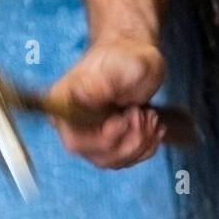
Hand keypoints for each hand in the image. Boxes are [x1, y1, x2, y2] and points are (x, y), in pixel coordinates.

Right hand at [49, 39, 166, 168]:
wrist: (136, 58)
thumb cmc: (126, 57)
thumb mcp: (118, 66)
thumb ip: (100, 83)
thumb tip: (80, 98)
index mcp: (64, 107)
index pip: (77, 143)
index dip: (105, 138)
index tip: (126, 116)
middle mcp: (73, 127)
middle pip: (99, 157)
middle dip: (129, 140)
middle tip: (142, 113)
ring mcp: (92, 137)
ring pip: (116, 161)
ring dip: (141, 142)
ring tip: (150, 115)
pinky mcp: (110, 143)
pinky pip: (128, 159)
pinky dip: (147, 146)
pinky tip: (154, 125)